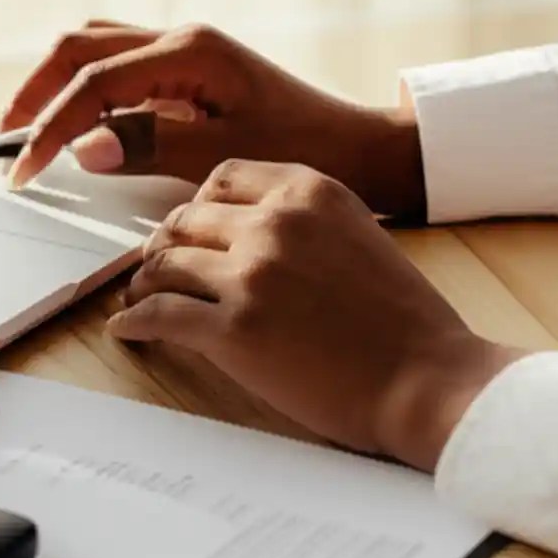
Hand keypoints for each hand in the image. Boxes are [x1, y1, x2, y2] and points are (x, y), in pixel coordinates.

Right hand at [0, 21, 425, 217]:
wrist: (356, 149)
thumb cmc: (304, 152)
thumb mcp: (222, 157)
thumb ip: (149, 146)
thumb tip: (82, 147)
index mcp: (190, 53)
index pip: (93, 82)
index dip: (50, 127)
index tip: (23, 170)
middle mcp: (181, 40)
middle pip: (79, 47)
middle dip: (35, 92)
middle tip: (5, 143)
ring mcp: (182, 52)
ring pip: (93, 49)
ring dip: (53, 86)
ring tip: (26, 132)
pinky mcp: (185, 72)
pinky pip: (116, 68)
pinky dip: (82, 93)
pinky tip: (73, 128)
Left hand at [108, 160, 522, 470]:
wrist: (430, 381)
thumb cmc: (402, 320)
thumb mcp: (356, 234)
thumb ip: (300, 221)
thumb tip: (238, 229)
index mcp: (309, 190)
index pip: (222, 177)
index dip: (196, 204)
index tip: (187, 227)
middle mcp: (275, 223)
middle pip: (184, 218)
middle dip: (163, 244)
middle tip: (154, 267)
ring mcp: (251, 275)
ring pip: (163, 264)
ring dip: (143, 283)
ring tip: (138, 297)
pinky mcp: (232, 330)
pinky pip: (159, 316)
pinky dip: (135, 322)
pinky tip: (128, 329)